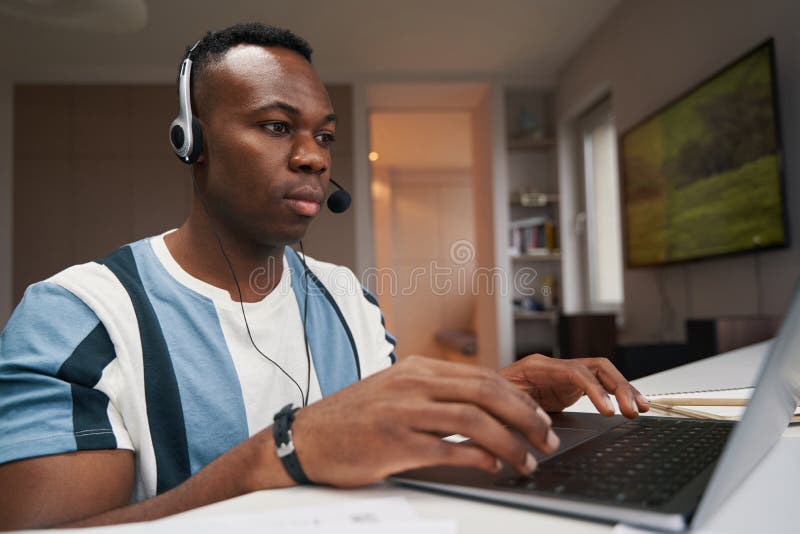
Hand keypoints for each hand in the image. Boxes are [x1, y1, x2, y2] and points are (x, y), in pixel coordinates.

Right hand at [290, 356, 559, 486]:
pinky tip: (492, 467)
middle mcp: (413, 385)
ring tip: (527, 460)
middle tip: (546, 438)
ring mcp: (403, 413)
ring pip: (474, 420)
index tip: (538, 418)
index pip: (482, 377)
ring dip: (510, 442)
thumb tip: (483, 408)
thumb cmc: (353, 419)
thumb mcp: (395, 392)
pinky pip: (449, 449)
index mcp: (417, 369)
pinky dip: (479, 459)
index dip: (518, 399)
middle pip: (486, 392)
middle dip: (525, 417)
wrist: (305, 439)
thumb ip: (434, 393)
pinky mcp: (395, 444)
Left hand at [499, 354, 649, 418]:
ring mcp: (562, 374)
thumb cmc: (484, 399)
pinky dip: (615, 395)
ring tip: (641, 408)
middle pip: (595, 367)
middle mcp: (553, 366)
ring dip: (624, 389)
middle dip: (618, 387)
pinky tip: (630, 407)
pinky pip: (598, 385)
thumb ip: (515, 412)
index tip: (608, 410)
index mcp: (536, 367)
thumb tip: (537, 428)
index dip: (594, 390)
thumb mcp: (497, 405)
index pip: (574, 371)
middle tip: (632, 410)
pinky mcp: (567, 386)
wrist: (479, 396)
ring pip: (602, 374)